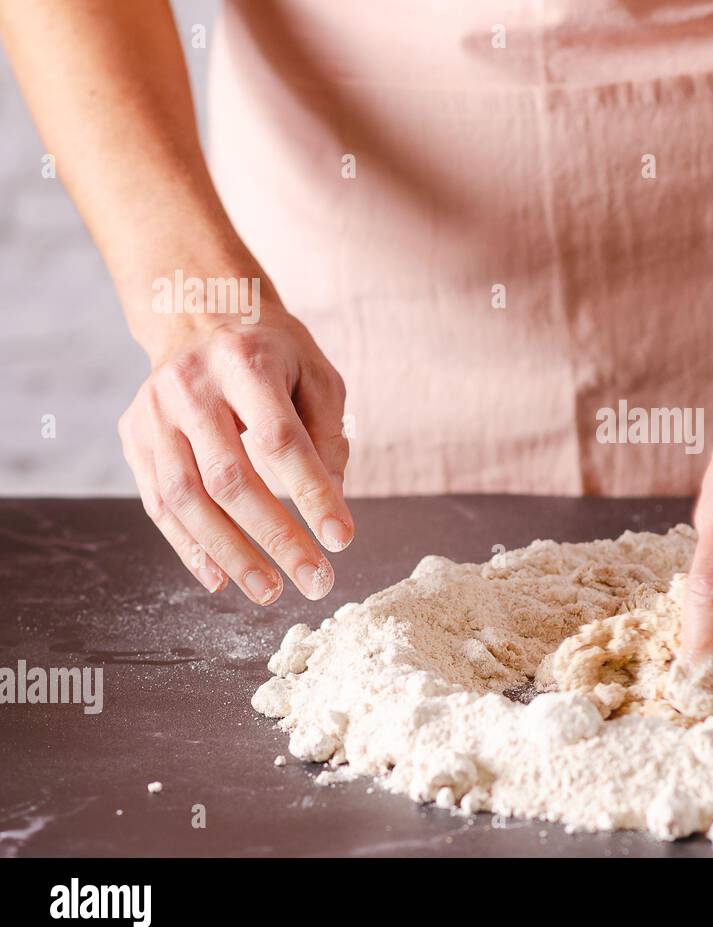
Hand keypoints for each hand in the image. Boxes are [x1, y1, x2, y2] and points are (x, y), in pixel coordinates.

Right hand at [118, 308, 352, 603]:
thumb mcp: (316, 374)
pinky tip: (221, 577)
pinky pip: (158, 502)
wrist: (199, 313)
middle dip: (276, 538)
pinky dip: (189, 545)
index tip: (342, 540)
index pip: (280, 440)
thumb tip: (331, 503)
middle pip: (230, 477)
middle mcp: (189, 386)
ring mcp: (153, 412)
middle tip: (316, 580)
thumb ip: (328, 435)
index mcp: (245, 361)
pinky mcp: (134, 436)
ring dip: (230, 553)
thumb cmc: (273, 352)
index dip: (311, 494)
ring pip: (186, 498)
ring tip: (270, 591)